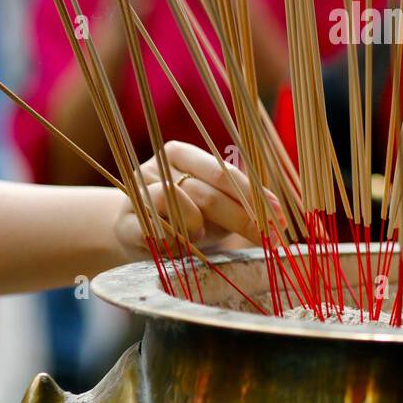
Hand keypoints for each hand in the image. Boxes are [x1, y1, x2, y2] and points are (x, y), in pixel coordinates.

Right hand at [112, 141, 279, 260]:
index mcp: (180, 154)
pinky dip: (173, 242)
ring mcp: (136, 193)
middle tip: (267, 238)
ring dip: (197, 226)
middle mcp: (156, 167)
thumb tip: (278, 213)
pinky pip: (154, 230)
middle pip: (206, 191)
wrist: (135, 236)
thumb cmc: (183, 219)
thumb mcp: (213, 207)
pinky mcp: (125, 223)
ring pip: (176, 202)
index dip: (252, 194)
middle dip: (241, 218)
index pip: (222, 172)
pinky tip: (178, 248)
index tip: (278, 215)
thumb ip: (238, 203)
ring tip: (199, 237)